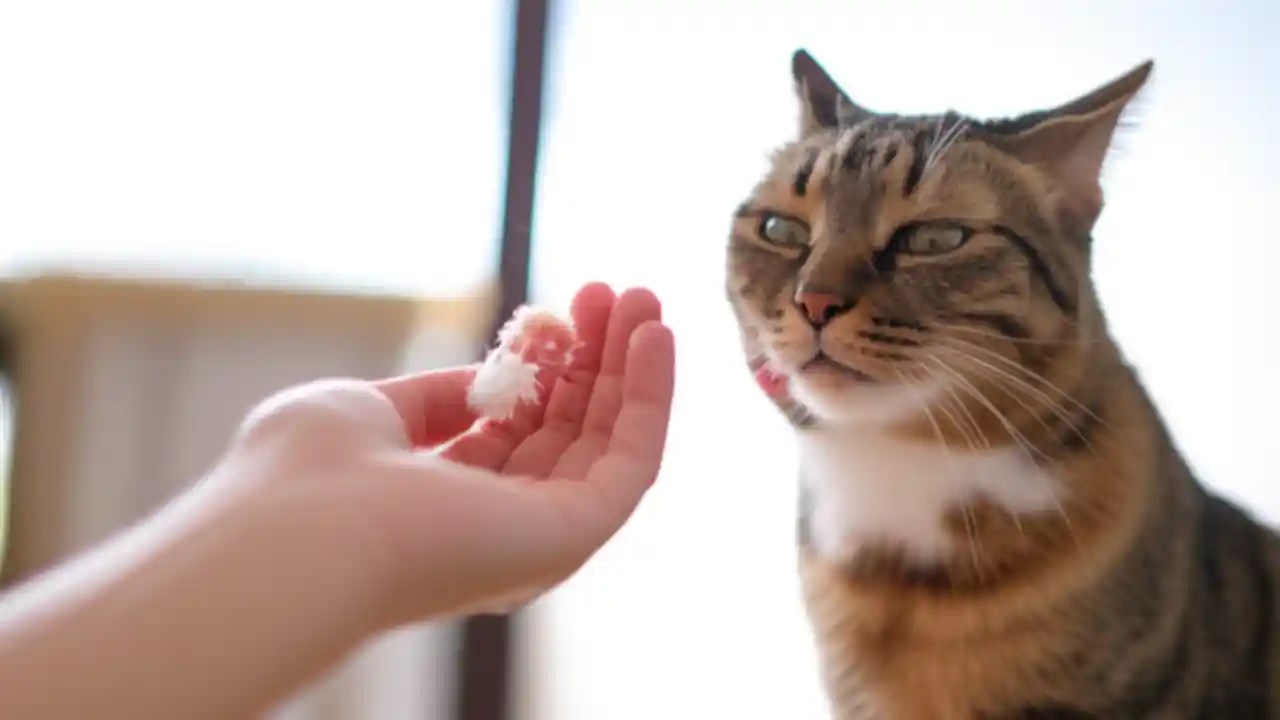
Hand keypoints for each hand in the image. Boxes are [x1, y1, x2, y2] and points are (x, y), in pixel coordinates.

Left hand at [219, 283, 674, 623]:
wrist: (298, 536)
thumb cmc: (304, 477)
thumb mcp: (368, 411)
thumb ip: (433, 399)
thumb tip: (490, 380)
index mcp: (441, 507)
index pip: (510, 431)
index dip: (538, 369)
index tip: (551, 316)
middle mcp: (495, 529)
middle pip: (566, 433)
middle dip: (593, 360)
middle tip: (616, 293)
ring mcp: (534, 538)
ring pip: (604, 443)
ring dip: (630, 368)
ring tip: (645, 297)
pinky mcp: (569, 536)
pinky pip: (630, 463)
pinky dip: (650, 398)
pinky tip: (655, 337)